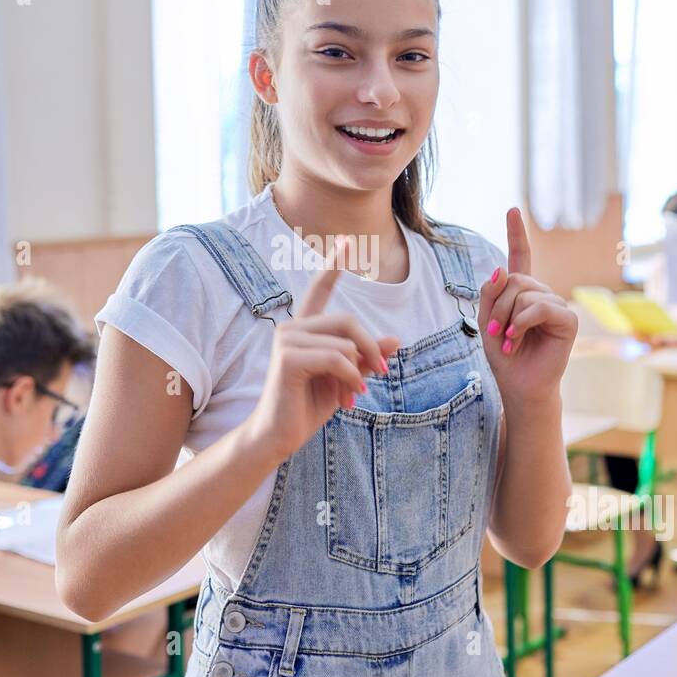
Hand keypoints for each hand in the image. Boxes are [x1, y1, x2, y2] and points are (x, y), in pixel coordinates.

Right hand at [244, 235, 400, 461]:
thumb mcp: (347, 379)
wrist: (280, 436)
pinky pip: (336, 358)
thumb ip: (366, 358)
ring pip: (345, 342)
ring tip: (353, 394)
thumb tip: (396, 339)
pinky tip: (349, 397)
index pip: (319, 289)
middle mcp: (293, 329)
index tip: (346, 240)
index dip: (333, 265)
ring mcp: (286, 341)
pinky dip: (349, 378)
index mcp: (305, 329)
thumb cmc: (309, 407)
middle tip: (381, 372)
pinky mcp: (287, 358)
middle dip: (370, 347)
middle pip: (348, 320)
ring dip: (358, 371)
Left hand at [478, 208, 577, 407]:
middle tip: (493, 331)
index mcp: (522, 293)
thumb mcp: (486, 321)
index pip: (521, 257)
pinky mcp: (567, 320)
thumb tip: (500, 268)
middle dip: (497, 305)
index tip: (513, 210)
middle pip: (514, 279)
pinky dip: (522, 323)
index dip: (517, 233)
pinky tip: (515, 340)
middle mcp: (541, 295)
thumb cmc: (504, 356)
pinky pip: (540, 308)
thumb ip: (490, 294)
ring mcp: (556, 306)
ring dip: (507, 318)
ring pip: (525, 293)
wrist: (519, 386)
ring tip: (506, 341)